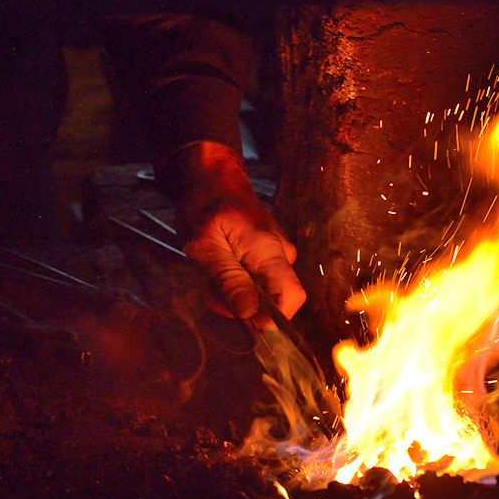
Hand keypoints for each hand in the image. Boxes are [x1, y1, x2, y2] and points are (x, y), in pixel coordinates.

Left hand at [167, 141, 306, 328]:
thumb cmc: (206, 207)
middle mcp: (281, 254)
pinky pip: (257, 276)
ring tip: (208, 272)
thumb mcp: (207, 247)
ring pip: (261, 289)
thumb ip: (229, 281)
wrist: (212, 178)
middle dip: (241, 303)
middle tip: (209, 288)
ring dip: (233, 291)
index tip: (244, 321)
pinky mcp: (268, 251)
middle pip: (273, 297)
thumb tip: (249, 314)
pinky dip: (236, 279)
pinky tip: (218, 265)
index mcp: (270, 252)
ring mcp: (276, 252)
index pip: (292, 296)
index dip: (274, 317)